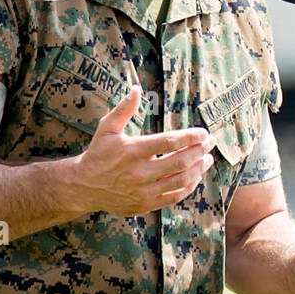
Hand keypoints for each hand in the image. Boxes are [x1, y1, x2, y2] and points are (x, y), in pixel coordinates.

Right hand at [71, 85, 217, 215]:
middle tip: (210, 143)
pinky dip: (189, 187)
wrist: (83, 187)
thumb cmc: (98, 154)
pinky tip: (196, 177)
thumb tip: (136, 89)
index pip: (168, 142)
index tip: (203, 133)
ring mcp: (144, 191)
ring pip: (180, 181)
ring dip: (199, 169)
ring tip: (208, 159)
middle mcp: (140, 172)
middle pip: (179, 162)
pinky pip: (174, 197)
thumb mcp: (106, 129)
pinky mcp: (146, 204)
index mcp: (132, 151)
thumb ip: (123, 109)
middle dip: (199, 151)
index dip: (189, 137)